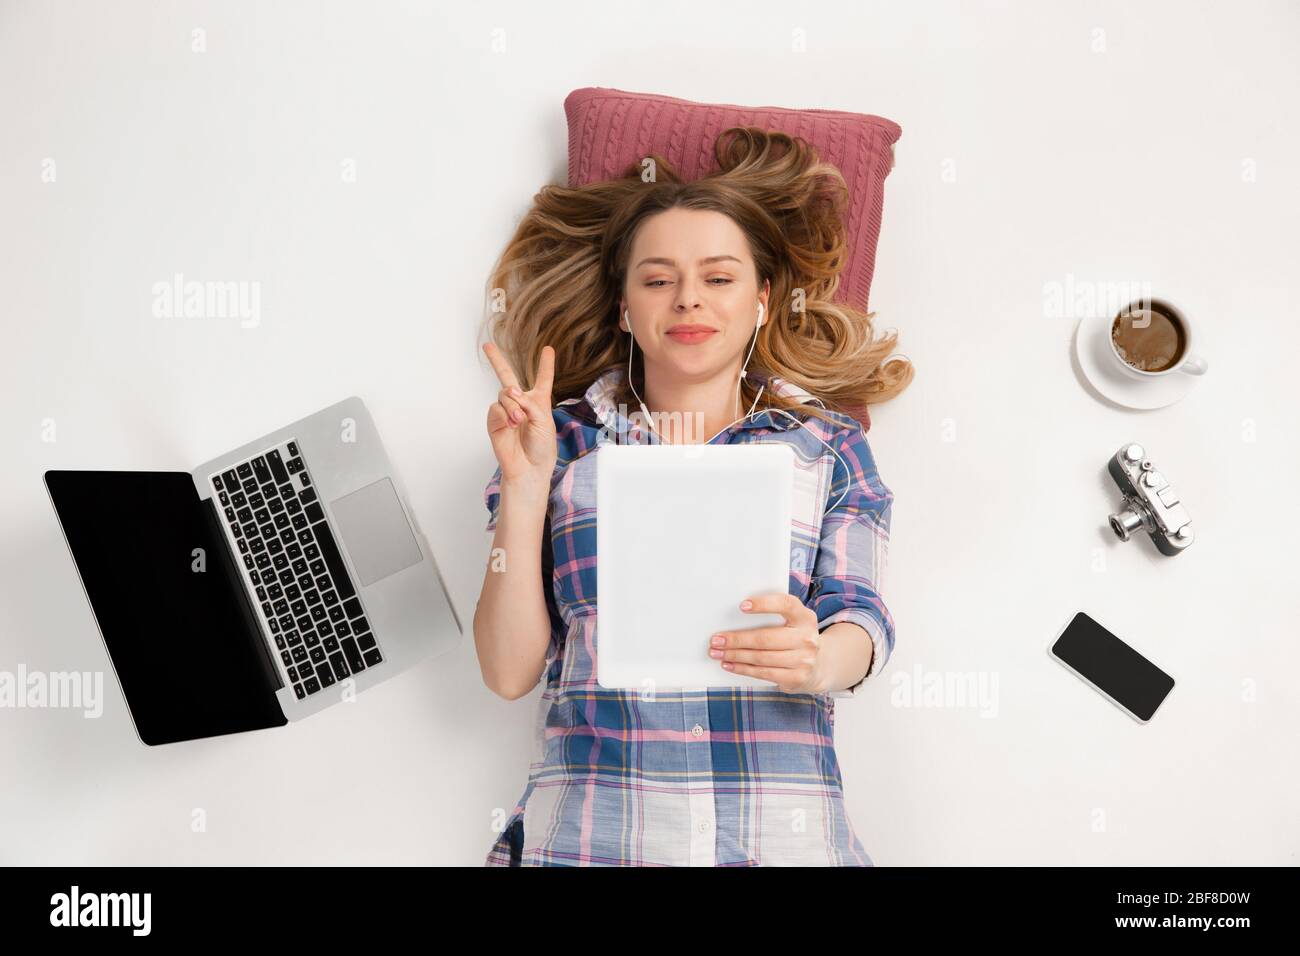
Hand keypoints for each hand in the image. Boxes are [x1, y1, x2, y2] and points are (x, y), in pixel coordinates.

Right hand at [483, 342, 557, 490]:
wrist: (529, 468)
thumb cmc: (542, 448)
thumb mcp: (544, 421)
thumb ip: (529, 403)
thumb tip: (510, 392)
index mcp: (538, 403)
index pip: (542, 380)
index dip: (545, 365)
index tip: (548, 349)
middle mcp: (520, 404)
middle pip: (507, 377)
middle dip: (496, 361)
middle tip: (487, 346)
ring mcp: (506, 411)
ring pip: (504, 394)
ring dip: (513, 405)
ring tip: (520, 420)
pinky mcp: (495, 421)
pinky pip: (495, 407)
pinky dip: (505, 414)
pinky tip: (511, 424)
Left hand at [708, 592, 825, 693]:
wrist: (819, 666)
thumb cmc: (794, 638)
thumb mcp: (792, 623)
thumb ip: (772, 617)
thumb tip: (732, 617)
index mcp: (805, 617)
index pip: (786, 605)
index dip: (764, 604)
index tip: (741, 606)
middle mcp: (807, 638)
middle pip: (766, 638)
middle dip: (737, 639)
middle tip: (716, 639)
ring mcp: (804, 660)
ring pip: (761, 658)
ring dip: (735, 655)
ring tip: (717, 653)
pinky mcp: (797, 678)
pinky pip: (763, 673)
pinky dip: (743, 669)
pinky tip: (729, 664)